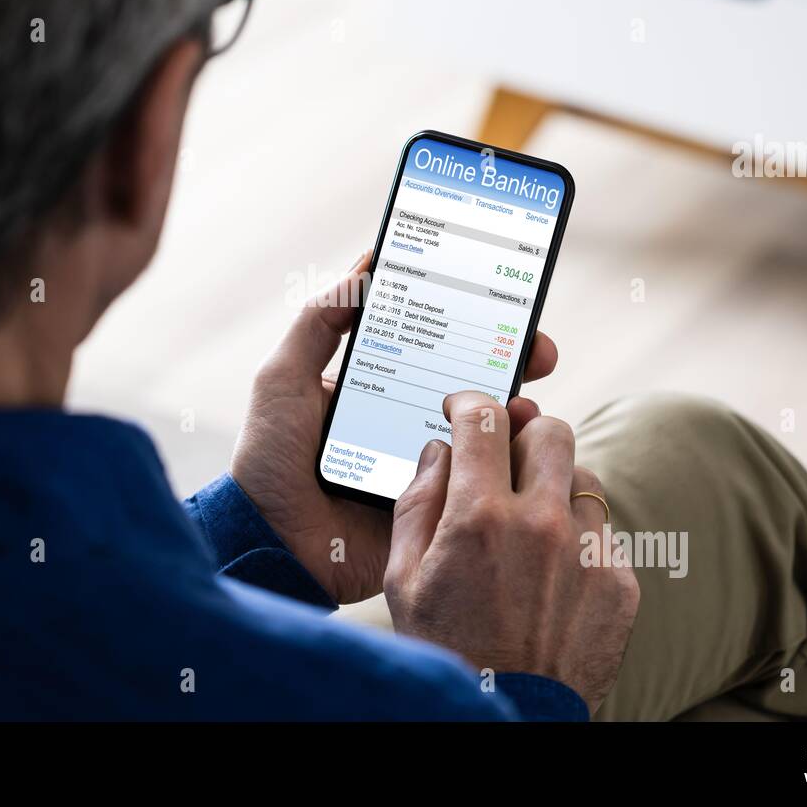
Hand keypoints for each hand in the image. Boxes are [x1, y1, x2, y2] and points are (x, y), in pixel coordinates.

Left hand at [230, 252, 559, 604]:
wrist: (271, 543)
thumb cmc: (269, 460)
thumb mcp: (283, 379)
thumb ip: (319, 322)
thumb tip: (366, 263)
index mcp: (379, 387)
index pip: (434, 345)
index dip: (470, 322)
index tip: (503, 301)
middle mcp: (408, 420)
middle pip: (472, 381)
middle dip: (512, 359)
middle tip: (538, 350)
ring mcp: (427, 462)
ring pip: (487, 428)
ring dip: (516, 408)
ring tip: (526, 399)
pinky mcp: (437, 504)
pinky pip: (481, 479)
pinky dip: (506, 459)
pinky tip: (517, 442)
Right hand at [383, 391, 639, 713]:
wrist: (509, 715)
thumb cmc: (448, 648)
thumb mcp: (403, 577)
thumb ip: (418, 501)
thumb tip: (440, 451)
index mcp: (480, 517)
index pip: (484, 420)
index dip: (470, 403)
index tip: (464, 409)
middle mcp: (543, 523)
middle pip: (550, 429)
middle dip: (524, 429)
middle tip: (505, 451)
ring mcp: (588, 551)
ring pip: (581, 476)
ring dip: (553, 484)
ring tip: (528, 521)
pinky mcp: (620, 581)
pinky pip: (601, 531)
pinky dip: (575, 536)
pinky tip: (551, 570)